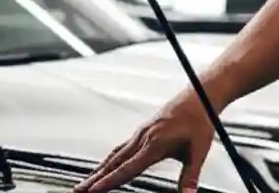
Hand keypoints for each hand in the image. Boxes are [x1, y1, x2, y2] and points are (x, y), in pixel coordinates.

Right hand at [75, 96, 213, 192]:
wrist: (200, 95)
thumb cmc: (200, 120)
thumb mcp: (199, 151)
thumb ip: (190, 176)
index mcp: (155, 143)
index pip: (127, 168)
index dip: (109, 181)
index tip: (93, 191)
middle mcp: (143, 137)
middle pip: (114, 162)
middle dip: (95, 178)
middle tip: (78, 191)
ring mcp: (141, 133)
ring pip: (114, 154)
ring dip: (98, 169)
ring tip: (85, 183)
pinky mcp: (142, 131)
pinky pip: (120, 147)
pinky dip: (109, 159)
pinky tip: (105, 165)